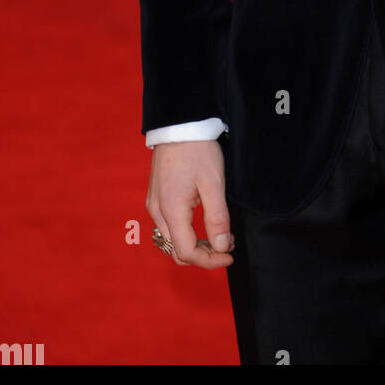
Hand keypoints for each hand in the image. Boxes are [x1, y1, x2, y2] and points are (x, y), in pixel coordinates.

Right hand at [146, 139, 233, 269]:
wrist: (179, 124)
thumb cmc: (198, 150)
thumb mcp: (214, 184)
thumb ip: (217, 218)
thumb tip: (221, 246)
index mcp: (171, 211)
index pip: (186, 252)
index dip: (210, 260)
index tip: (230, 254)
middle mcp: (158, 212)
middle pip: (176, 250)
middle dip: (203, 255)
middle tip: (227, 245)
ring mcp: (154, 204)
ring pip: (171, 240)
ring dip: (194, 244)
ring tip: (218, 235)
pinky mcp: (156, 196)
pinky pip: (168, 226)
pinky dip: (185, 232)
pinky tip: (202, 223)